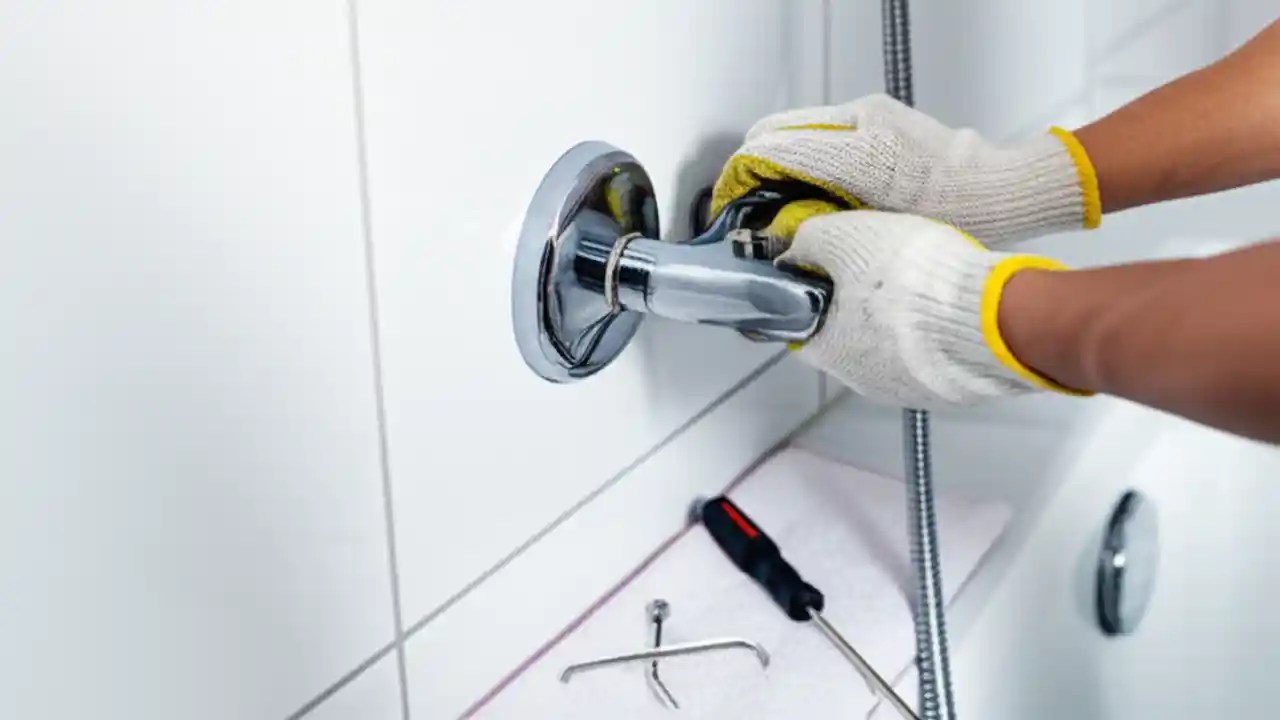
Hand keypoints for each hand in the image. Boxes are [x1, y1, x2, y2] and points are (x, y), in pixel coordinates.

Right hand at [714, 94, 1100, 245]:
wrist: (997, 189)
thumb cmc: (952, 215)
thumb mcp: (879, 231)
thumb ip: (819, 223)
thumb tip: (774, 230)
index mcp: (858, 152)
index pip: (770, 149)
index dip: (739, 178)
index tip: (727, 206)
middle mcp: (859, 121)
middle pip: (774, 132)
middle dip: (750, 168)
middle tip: (743, 207)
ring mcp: (867, 113)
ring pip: (794, 128)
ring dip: (775, 160)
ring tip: (770, 200)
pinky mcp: (875, 115)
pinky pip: (820, 129)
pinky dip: (801, 153)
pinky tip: (806, 187)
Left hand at [778, 210, 1086, 406]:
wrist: (991, 315)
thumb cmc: (904, 277)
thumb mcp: (844, 238)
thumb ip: (810, 243)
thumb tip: (793, 252)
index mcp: (830, 352)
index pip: (802, 331)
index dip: (813, 299)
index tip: (829, 275)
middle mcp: (863, 382)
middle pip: (848, 339)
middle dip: (859, 308)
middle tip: (881, 271)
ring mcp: (909, 391)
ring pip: (891, 350)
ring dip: (899, 322)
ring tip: (921, 284)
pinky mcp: (950, 390)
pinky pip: (930, 357)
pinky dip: (933, 335)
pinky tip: (947, 305)